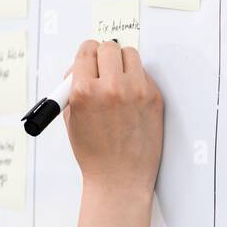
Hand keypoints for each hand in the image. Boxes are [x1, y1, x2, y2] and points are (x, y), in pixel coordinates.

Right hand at [62, 40, 163, 196]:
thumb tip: (81, 67)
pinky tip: (130, 96)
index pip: (86, 50)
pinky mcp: (154, 97)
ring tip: (117, 79)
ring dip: (121, 62)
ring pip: (130, 54)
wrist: (119, 178)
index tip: (88, 59)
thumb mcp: (72, 119)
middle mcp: (111, 87)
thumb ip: (74, 89)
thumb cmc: (95, 154)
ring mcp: (136, 91)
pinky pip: (144, 73)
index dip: (86, 55)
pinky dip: (136, 79)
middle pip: (108, 47)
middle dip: (102, 55)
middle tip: (101, 68)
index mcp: (84, 92)